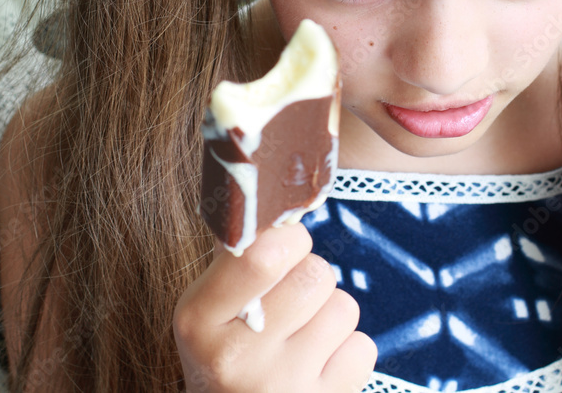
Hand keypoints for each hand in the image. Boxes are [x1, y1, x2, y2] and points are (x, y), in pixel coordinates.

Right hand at [174, 223, 376, 391]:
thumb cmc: (225, 354)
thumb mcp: (207, 310)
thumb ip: (237, 256)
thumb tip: (270, 187)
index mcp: (197, 319)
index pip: (262, 254)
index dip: (290, 239)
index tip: (287, 246)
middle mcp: (234, 358)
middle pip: (315, 275)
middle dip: (312, 276)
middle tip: (292, 298)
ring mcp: (279, 388)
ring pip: (343, 308)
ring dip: (331, 314)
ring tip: (302, 336)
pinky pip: (363, 348)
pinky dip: (348, 351)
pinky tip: (318, 366)